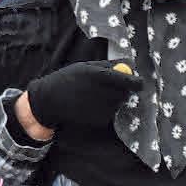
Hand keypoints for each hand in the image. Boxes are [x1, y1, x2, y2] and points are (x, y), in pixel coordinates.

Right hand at [24, 61, 141, 131]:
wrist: (48, 101)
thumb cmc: (67, 80)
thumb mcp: (85, 66)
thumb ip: (108, 66)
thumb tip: (129, 65)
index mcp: (101, 76)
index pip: (131, 82)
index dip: (137, 83)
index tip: (137, 83)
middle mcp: (105, 93)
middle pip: (126, 94)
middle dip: (121, 91)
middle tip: (108, 88)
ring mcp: (103, 108)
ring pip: (118, 104)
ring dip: (112, 100)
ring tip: (93, 96)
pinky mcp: (100, 120)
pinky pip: (110, 113)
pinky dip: (104, 110)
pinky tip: (89, 106)